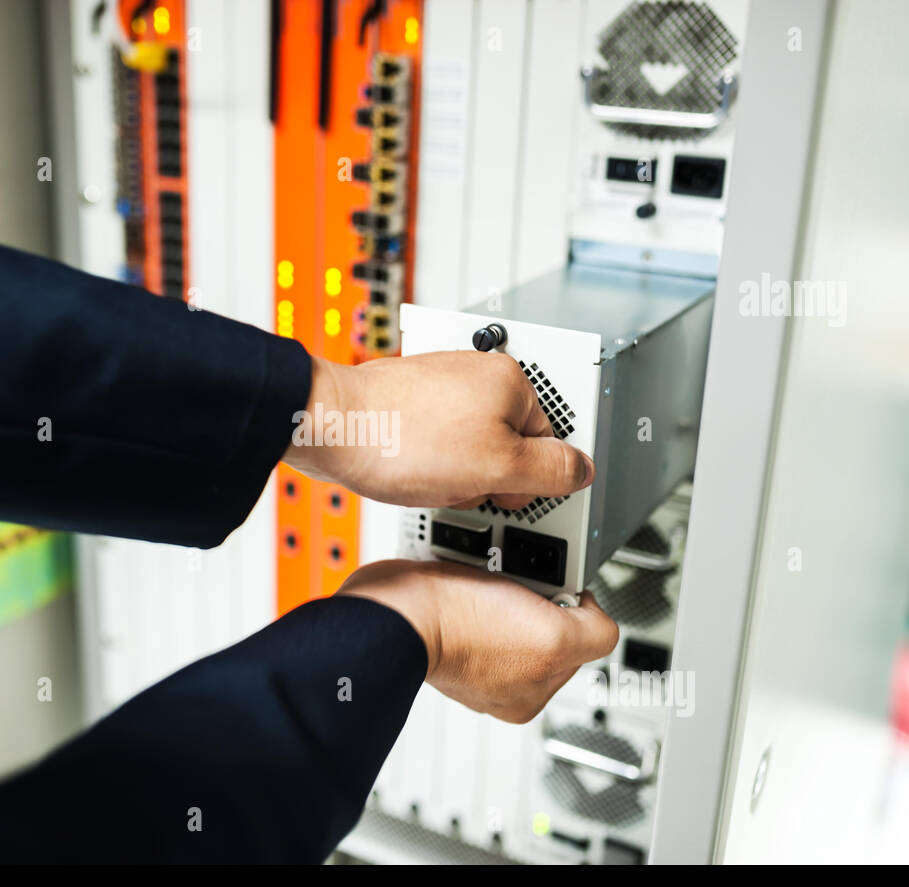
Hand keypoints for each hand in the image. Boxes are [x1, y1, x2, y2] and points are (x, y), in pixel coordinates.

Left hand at [282, 352, 593, 509]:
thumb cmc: (400, 440)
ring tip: (433, 479)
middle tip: (466, 485)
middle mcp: (477, 372)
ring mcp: (442, 384)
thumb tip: (580, 470)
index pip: (551, 442)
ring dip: (458, 476)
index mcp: (510, 380)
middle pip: (511, 444)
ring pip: (473, 448)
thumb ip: (550, 470)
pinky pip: (438, 445)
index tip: (508, 492)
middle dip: (491, 476)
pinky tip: (412, 473)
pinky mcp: (411, 401)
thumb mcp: (497, 468)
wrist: (328, 428)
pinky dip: (430, 465)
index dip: (530, 480)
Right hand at [339, 559, 617, 722]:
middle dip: (536, 590)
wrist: (393, 608)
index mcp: (531, 692)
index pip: (582, 638)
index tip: (552, 589)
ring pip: (512, 597)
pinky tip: (468, 568)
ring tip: (488, 569)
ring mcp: (470, 647)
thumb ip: (594, 633)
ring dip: (506, 575)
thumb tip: (594, 615)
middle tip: (514, 579)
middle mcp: (501, 677)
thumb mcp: (554, 638)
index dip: (572, 606)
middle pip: (548, 615)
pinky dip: (475, 569)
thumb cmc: (458, 625)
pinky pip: (476, 584)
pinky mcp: (444, 618)